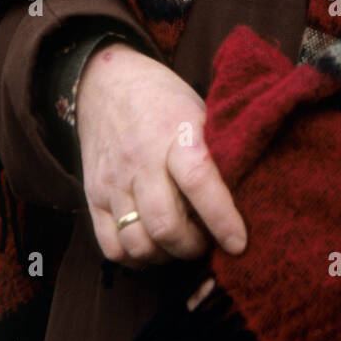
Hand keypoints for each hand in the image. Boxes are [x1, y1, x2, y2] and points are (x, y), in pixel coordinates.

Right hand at [75, 42, 246, 269]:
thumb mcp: (199, 112)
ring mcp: (113, 181)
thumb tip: (246, 195)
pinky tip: (152, 245)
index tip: (239, 243)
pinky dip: (135, 257)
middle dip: (193, 246)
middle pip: (165, 225)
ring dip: (166, 255)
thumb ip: (216, 151)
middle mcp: (141, 160)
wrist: (108, 83)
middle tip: (208, 241)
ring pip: (138, 243)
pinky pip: (111, 246)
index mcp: (176, 134)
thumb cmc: (165, 100)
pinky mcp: (93, 196)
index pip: (199, 181)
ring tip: (181, 243)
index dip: (221, 219)